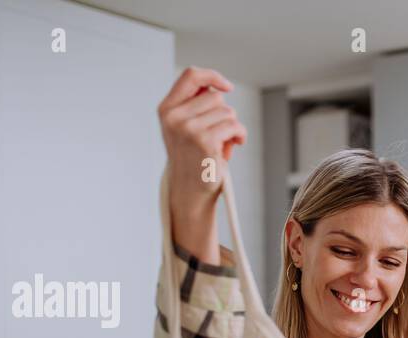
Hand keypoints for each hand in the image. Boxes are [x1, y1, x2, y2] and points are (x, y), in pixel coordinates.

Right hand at [159, 67, 246, 210]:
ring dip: (233, 126)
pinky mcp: (205, 141)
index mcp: (167, 109)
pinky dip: (240, 135)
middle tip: (220, 133)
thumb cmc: (194, 157)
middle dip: (224, 113)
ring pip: (227, 111)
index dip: (212, 76)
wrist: (190, 190)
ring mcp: (188, 129)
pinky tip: (235, 144)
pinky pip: (234, 126)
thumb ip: (196, 105)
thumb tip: (218, 87)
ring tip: (226, 142)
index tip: (227, 87)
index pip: (191, 76)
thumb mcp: (186, 127)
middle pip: (215, 96)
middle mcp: (174, 117)